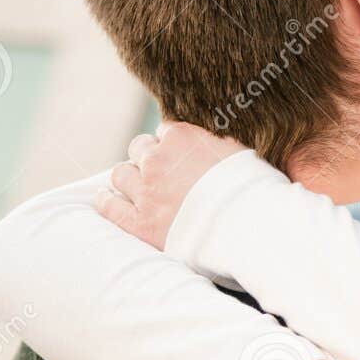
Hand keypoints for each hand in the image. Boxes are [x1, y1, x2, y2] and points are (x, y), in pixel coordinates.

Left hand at [96, 126, 246, 248]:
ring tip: (136, 188)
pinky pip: (109, 206)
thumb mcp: (239, 154)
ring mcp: (145, 192)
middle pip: (139, 149)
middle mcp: (157, 159)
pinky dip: (107, 201)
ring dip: (129, 178)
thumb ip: (217, 146)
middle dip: (149, 159)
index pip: (166, 131)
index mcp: (182, 137)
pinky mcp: (139, 224)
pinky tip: (107, 199)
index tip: (181, 156)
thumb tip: (214, 144)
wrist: (248, 228)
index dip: (173, 145)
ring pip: (121, 174)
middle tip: (161, 174)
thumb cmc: (252, 191)